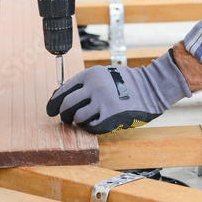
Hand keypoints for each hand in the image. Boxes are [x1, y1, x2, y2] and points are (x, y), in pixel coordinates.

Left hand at [45, 51, 191, 133]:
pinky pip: (92, 127)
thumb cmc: (127, 82)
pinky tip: (99, 123)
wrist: (151, 87)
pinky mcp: (111, 116)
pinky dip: (92, 127)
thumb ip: (86, 84)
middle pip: (66, 105)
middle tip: (67, 119)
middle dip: (64, 115)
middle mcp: (94, 86)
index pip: (63, 90)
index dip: (54, 102)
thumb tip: (62, 96)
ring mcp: (102, 101)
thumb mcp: (104, 74)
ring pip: (78, 118)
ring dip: (80, 122)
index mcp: (90, 74)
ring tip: (89, 119)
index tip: (51, 110)